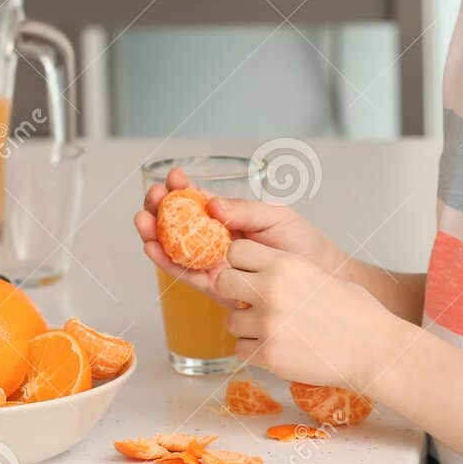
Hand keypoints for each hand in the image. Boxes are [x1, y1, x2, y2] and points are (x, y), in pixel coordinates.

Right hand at [133, 167, 346, 306]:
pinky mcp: (217, 288)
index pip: (198, 202)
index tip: (173, 176)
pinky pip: (186, 275)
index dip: (182, 188)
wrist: (319, 278)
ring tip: (142, 219)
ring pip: (176, 249)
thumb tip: (211, 206)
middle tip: (152, 195)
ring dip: (154, 234)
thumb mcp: (274, 216)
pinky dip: (167, 263)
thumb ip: (243, 211)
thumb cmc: (301, 245)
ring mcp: (214, 264)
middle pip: (178, 224)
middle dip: (160, 208)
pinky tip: (153, 249)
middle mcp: (217, 242)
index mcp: (230, 220)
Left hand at [214, 238, 393, 390]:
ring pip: (230, 322)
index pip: (236, 252)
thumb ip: (284, 272)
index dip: (240, 264)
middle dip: (235, 293)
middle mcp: (271, 290)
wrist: (374, 349)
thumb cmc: (355, 312)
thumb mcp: (320, 275)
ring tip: (276, 330)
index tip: (250, 273)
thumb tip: (256, 273)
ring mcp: (267, 324)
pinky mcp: (268, 355)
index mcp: (285, 264)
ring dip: (247, 327)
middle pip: (223, 283)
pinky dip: (256, 351)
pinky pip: (241, 350)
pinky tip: (280, 348)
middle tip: (253, 303)